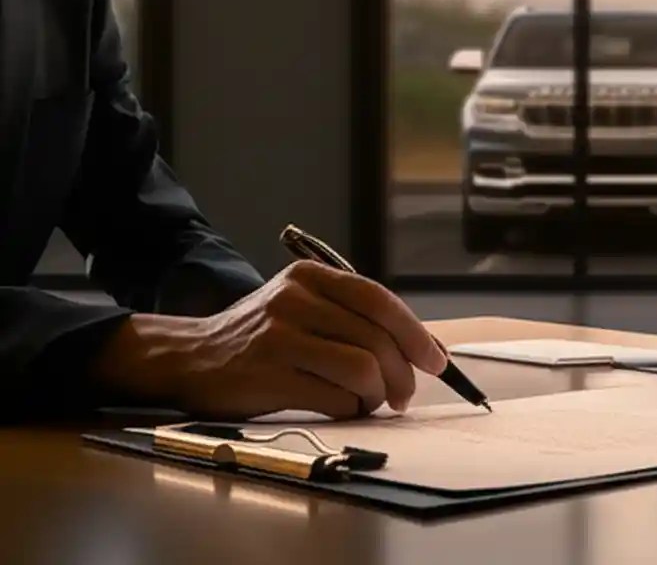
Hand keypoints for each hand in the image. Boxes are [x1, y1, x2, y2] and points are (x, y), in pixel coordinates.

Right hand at [92, 261, 447, 418]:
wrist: (190, 358)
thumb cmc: (262, 338)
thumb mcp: (303, 307)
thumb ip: (355, 319)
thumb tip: (424, 350)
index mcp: (310, 276)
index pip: (379, 301)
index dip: (416, 334)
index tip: (437, 361)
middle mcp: (295, 299)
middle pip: (376, 338)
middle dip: (403, 373)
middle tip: (404, 396)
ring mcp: (279, 337)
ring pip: (362, 368)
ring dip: (377, 395)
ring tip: (371, 402)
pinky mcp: (269, 375)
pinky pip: (335, 398)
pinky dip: (351, 409)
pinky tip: (344, 408)